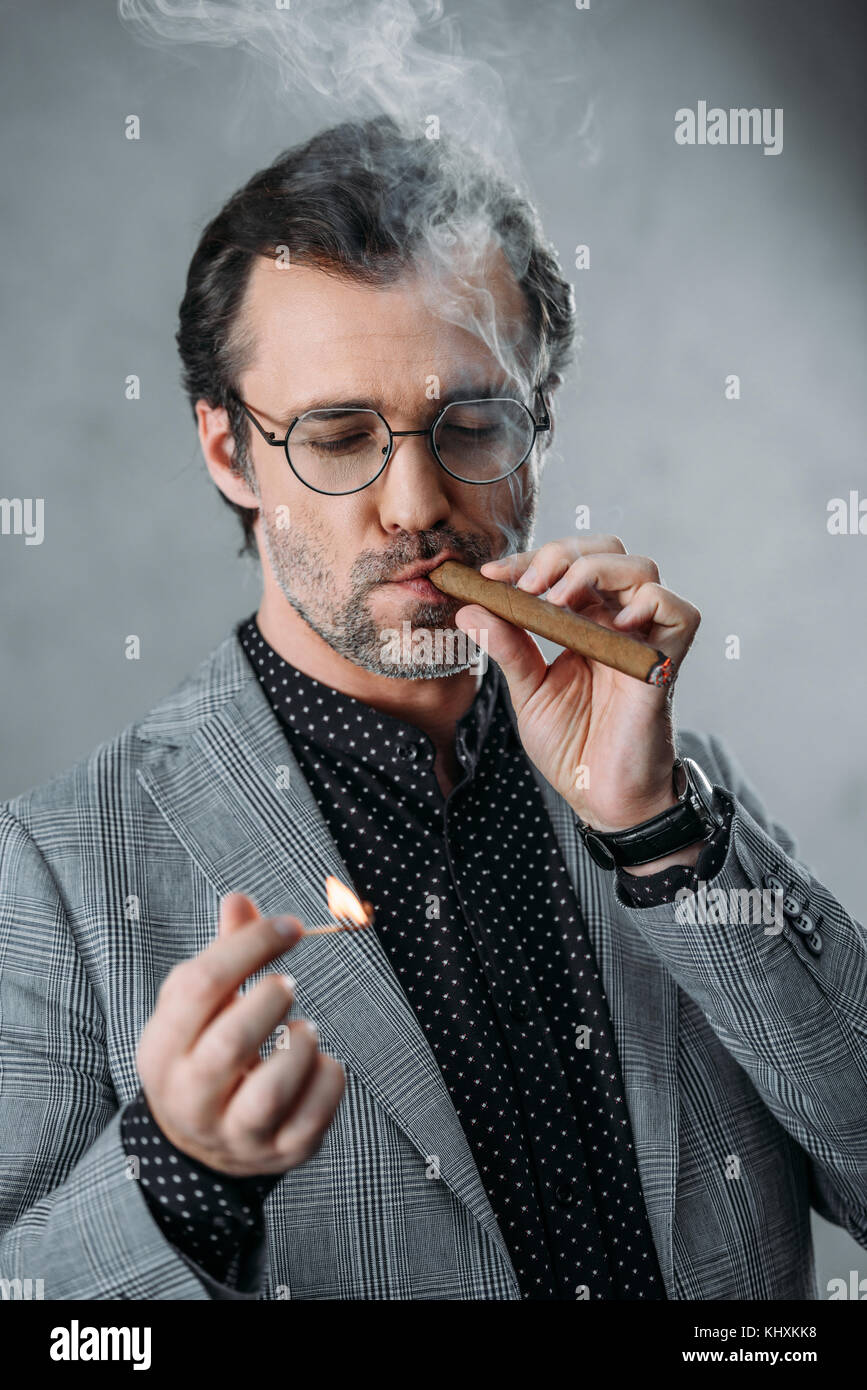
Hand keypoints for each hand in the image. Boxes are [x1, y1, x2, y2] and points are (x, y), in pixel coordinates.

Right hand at [137, 893, 344, 1176]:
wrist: (199, 1145)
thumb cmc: (203, 1053)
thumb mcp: (195, 1008)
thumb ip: (223, 954)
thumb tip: (240, 901)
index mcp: (163, 1049)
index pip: (199, 986)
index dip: (250, 945)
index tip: (289, 927)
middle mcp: (191, 1098)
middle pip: (229, 1045)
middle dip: (268, 1002)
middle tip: (288, 984)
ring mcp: (236, 1134)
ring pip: (269, 1093)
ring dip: (299, 1048)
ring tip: (303, 1030)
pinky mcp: (280, 1153)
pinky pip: (313, 1117)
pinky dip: (328, 1079)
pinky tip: (320, 1062)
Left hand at [453, 535, 700, 832]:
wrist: (600, 797)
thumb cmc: (571, 747)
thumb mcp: (528, 692)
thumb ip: (507, 648)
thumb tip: (468, 608)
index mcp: (585, 623)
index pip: (565, 567)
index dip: (529, 561)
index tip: (490, 576)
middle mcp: (618, 623)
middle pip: (607, 552)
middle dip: (563, 554)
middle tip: (529, 585)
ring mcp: (644, 640)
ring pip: (641, 569)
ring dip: (595, 571)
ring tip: (558, 601)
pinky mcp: (666, 663)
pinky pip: (678, 611)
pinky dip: (649, 602)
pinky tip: (615, 623)